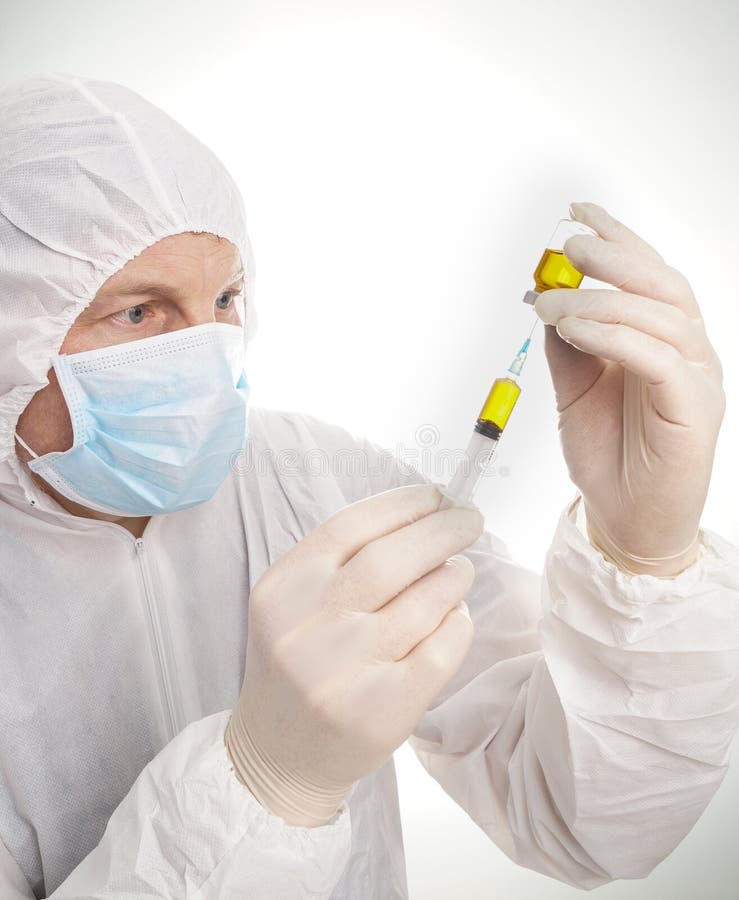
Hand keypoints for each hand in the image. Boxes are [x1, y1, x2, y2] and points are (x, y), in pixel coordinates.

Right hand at [225, 483, 482, 825]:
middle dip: (443, 529)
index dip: (403, 503)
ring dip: (454, 576)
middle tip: (469, 520)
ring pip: (424, 602)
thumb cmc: (298, 664)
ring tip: (459, 571)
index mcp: (284, 589)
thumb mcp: (295, 603)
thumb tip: (424, 517)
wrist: (278, 755)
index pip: (351, 526)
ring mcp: (345, 672)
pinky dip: (458, 624)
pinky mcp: (382, 710)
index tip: (438, 495)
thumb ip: (344, 562)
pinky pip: (441, 649)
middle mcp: (309, 628)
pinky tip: (455, 617)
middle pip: (392, 558)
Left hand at [534, 202, 724, 576]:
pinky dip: (614, 337)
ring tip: (554, 303)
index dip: (617, 238)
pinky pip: (658, 358)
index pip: (646, 275)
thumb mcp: (573, 391)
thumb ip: (568, 346)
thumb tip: (548, 297)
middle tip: (568, 248)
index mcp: (660, 339)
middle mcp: (685, 350)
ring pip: (659, 315)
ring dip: (600, 300)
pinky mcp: (694, 408)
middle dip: (614, 257)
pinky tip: (575, 330)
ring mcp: (695, 377)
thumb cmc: (608, 455)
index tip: (579, 212)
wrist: (624, 518)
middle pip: (661, 283)